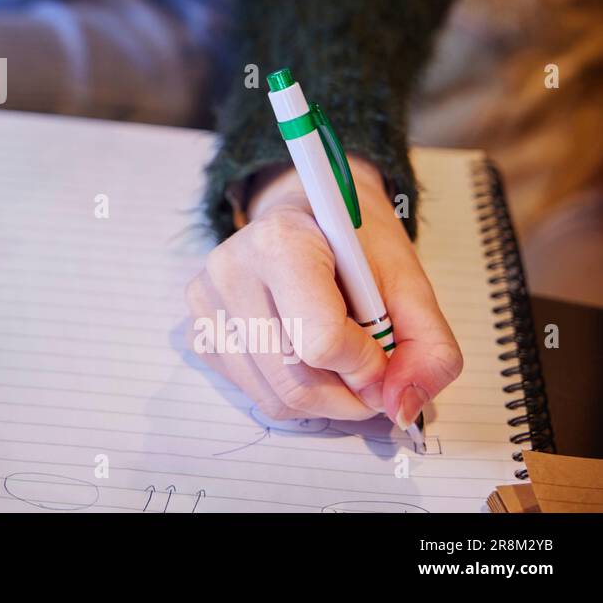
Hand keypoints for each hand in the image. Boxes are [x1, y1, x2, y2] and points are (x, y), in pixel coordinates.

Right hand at [185, 156, 462, 427]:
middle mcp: (230, 269)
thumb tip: (401, 409)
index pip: (322, 342)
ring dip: (324, 399)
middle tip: (372, 373)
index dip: (367, 364)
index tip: (383, 347)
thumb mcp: (411, 285)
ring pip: (274, 398)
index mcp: (280, 241)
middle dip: (349, 395)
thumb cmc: (356, 247)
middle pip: (296, 382)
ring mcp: (206, 303)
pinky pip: (254, 394)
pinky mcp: (199, 330)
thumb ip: (427, 348)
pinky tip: (305, 356)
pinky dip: (293, 393)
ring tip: (341, 363)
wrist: (310, 217)